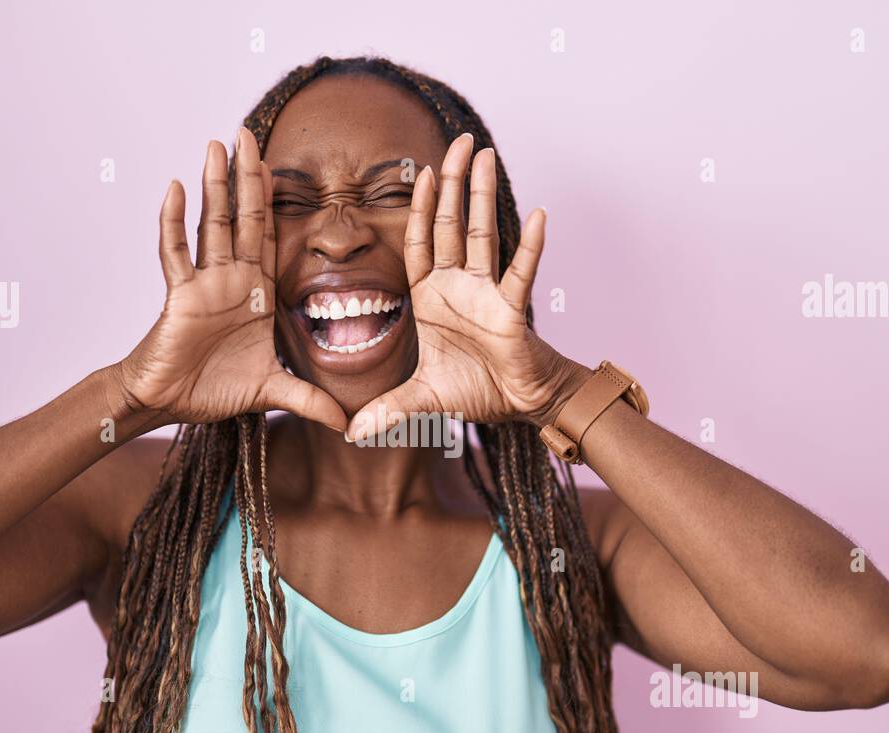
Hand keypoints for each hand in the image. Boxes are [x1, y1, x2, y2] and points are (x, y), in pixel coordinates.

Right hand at [114, 128, 346, 431]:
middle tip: (248, 134)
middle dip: (245, 178)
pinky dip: (175, 221)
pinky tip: (177, 187)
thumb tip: (348, 426)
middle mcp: (230, 280)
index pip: (267, 238)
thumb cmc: (213, 390)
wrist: (169, 403)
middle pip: (240, 218)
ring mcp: (204, 283)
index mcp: (254, 293)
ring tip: (217, 144)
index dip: (273, 205)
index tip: (281, 167)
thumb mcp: (273, 392)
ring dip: (214, 185)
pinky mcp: (179, 295)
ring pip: (211, 224)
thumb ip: (309, 400)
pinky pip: (175, 252)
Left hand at [346, 133, 578, 440]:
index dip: (420, 209)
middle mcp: (459, 286)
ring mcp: (487, 294)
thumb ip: (387, 410)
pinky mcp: (512, 310)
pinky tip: (537, 214)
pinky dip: (530, 245)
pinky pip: (521, 272)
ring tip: (486, 154)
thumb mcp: (421, 399)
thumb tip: (350, 435)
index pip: (422, 242)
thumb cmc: (475, 389)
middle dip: (452, 183)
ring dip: (483, 194)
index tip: (419, 173)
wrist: (517, 404)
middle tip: (458, 141)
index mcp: (433, 297)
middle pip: (453, 225)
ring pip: (483, 235)